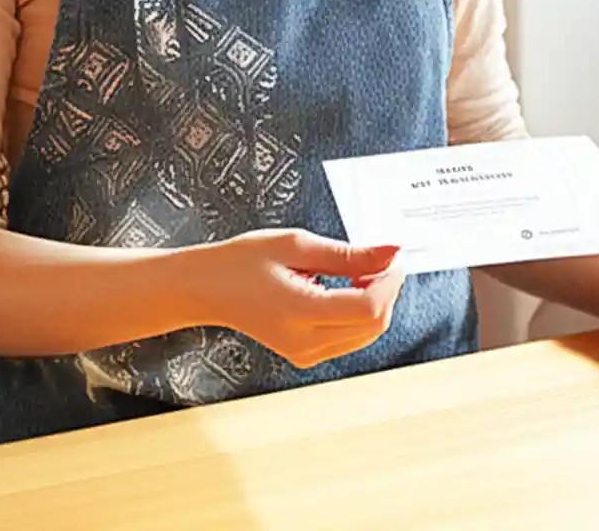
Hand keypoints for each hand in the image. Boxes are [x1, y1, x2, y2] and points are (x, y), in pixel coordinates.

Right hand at [175, 229, 403, 368]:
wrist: (205, 289)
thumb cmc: (242, 262)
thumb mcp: (297, 245)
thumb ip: (349, 254)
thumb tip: (393, 252)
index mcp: (299, 312)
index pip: (368, 308)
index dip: (390, 281)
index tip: (393, 256)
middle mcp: (305, 342)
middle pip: (375, 324)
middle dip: (388, 289)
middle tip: (379, 258)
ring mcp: (307, 353)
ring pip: (369, 333)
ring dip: (377, 300)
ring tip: (358, 270)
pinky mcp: (308, 355)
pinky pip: (353, 337)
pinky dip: (361, 312)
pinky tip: (347, 288)